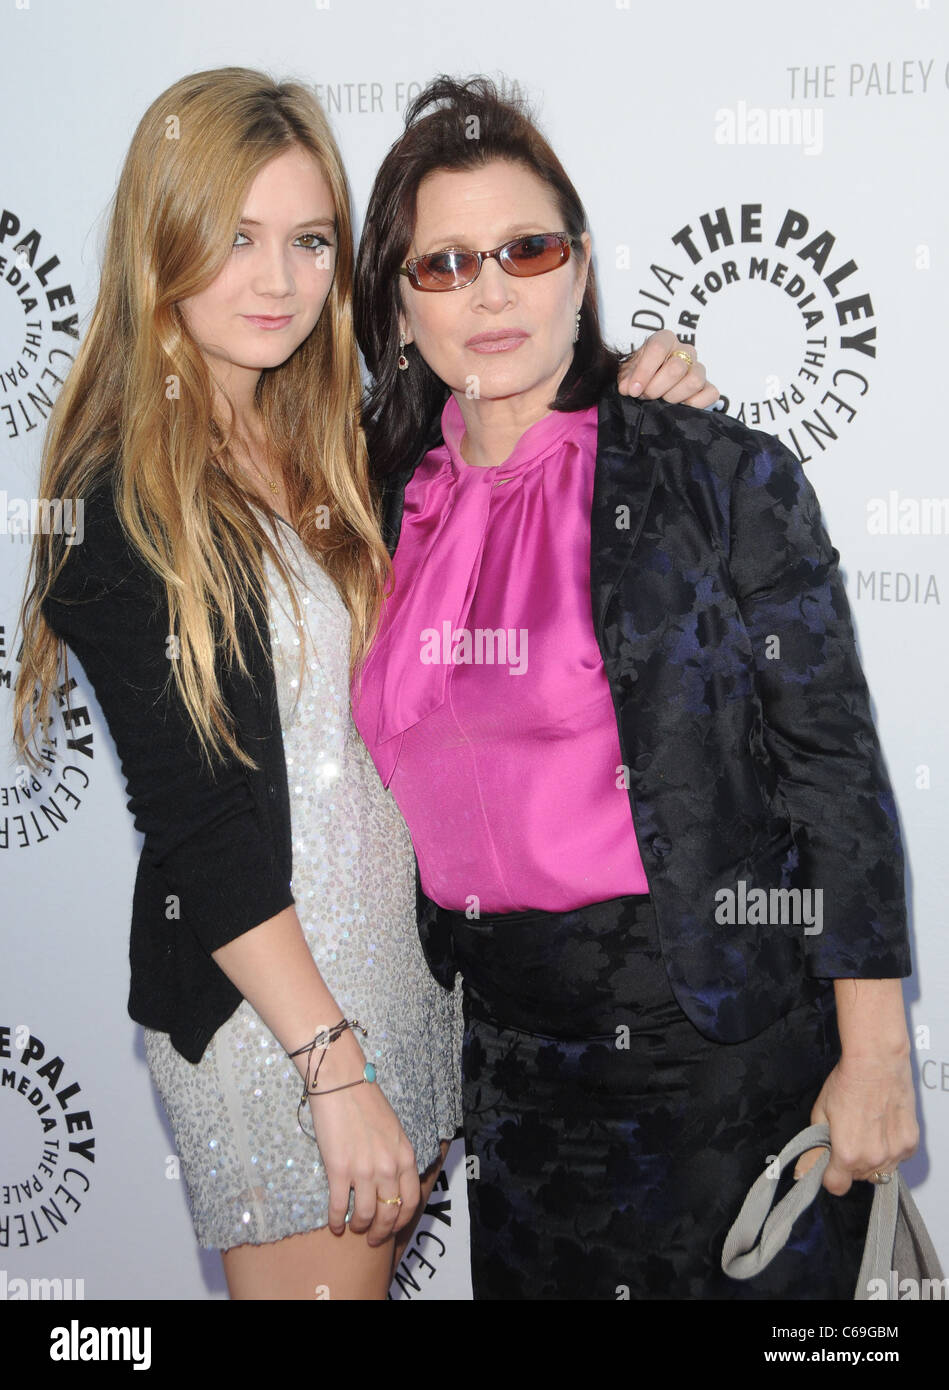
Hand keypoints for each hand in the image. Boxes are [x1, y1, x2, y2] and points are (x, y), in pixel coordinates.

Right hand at [306, 1033, 420, 1245]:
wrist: (343, 1082)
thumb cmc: (366, 1101)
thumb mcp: (393, 1130)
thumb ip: (395, 1156)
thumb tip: (391, 1181)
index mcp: (405, 1156)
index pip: (411, 1201)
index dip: (401, 1221)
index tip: (393, 1229)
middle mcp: (388, 1166)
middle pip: (389, 1214)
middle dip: (381, 1232)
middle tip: (373, 1239)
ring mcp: (364, 1170)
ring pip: (365, 1215)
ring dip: (360, 1227)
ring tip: (354, 1228)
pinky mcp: (339, 1169)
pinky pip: (339, 1206)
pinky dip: (336, 1220)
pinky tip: (334, 1225)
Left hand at [617, 328, 718, 407]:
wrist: (647, 386)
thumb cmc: (637, 376)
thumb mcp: (626, 374)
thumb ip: (626, 379)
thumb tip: (628, 388)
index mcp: (665, 339)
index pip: (658, 348)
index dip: (644, 371)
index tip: (633, 390)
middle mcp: (685, 351)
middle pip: (676, 368)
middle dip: (656, 388)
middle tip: (645, 396)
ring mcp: (699, 368)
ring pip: (694, 380)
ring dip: (674, 396)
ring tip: (661, 401)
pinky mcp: (708, 387)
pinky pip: (710, 394)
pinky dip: (695, 404)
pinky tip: (679, 406)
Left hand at [793, 1051, 918, 1194]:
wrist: (876, 1062)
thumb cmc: (848, 1083)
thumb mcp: (820, 1114)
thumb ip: (813, 1149)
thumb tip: (803, 1173)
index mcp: (847, 1153)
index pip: (836, 1185)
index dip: (829, 1174)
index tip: (829, 1164)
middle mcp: (873, 1158)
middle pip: (857, 1177)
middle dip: (850, 1162)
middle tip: (848, 1135)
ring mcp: (895, 1152)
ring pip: (879, 1171)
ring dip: (871, 1158)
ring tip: (867, 1129)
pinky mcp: (910, 1144)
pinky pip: (896, 1158)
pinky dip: (889, 1149)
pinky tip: (882, 1127)